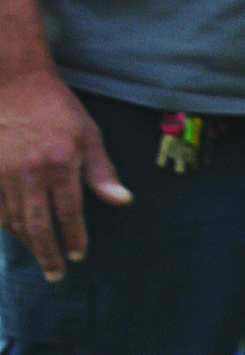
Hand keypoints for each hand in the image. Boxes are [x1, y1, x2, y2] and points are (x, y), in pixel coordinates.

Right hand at [0, 67, 131, 278]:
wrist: (13, 79)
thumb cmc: (56, 108)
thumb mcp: (89, 135)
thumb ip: (103, 173)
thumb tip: (123, 201)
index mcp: (60, 165)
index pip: (68, 214)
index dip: (73, 238)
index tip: (78, 255)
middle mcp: (29, 172)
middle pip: (37, 226)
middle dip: (48, 254)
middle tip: (55, 274)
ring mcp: (2, 171)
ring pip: (13, 220)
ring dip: (27, 242)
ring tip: (40, 254)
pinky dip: (4, 224)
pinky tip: (15, 233)